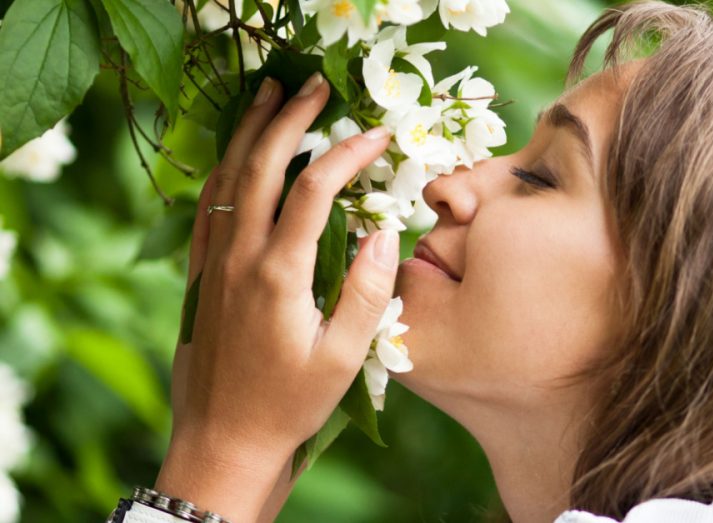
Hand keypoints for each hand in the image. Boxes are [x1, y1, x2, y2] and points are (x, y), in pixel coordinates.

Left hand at [157, 73, 398, 520]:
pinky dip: (222, 171)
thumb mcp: (345, 357)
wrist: (222, 443)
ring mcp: (213, 264)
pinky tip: (233, 158)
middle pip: (262, 166)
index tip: (376, 134)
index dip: (347, 153)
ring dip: (249, 132)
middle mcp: (240, 258)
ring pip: (227, 179)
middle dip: (290, 117)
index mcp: (280, 274)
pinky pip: (207, 208)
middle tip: (314, 84)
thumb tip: (384, 232)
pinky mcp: (200, 277)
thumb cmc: (290, 406)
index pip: (315, 189)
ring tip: (269, 96)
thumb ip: (369, 290)